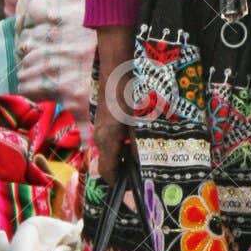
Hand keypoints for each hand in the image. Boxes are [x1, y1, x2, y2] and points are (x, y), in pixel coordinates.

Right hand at [94, 23, 133, 184]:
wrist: (117, 62)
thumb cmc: (129, 89)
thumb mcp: (140, 120)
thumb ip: (141, 144)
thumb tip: (144, 163)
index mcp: (107, 140)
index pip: (107, 173)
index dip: (121, 184)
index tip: (136, 188)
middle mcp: (101, 135)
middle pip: (111, 162)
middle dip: (127, 168)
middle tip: (149, 171)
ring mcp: (102, 125)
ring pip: (114, 149)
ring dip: (129, 153)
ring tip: (149, 153)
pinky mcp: (107, 116)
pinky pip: (115, 136)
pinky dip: (127, 140)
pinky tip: (143, 134)